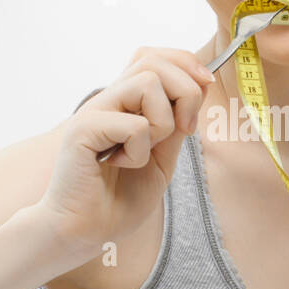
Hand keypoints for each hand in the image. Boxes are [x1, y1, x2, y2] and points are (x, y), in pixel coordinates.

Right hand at [33, 47, 213, 258]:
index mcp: (125, 105)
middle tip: (185, 129)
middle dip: (186, 92)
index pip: (154, 57)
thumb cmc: (117, 200)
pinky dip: (139, 151)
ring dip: (162, 122)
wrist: (85, 231)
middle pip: (155, 61)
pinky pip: (135, 124)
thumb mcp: (161, 160)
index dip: (185, 62)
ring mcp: (94, 112)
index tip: (205, 84)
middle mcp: (109, 101)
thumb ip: (175, 127)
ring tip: (144, 151)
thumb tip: (197, 89)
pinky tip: (118, 165)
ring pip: (147, 83)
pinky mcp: (83, 129)